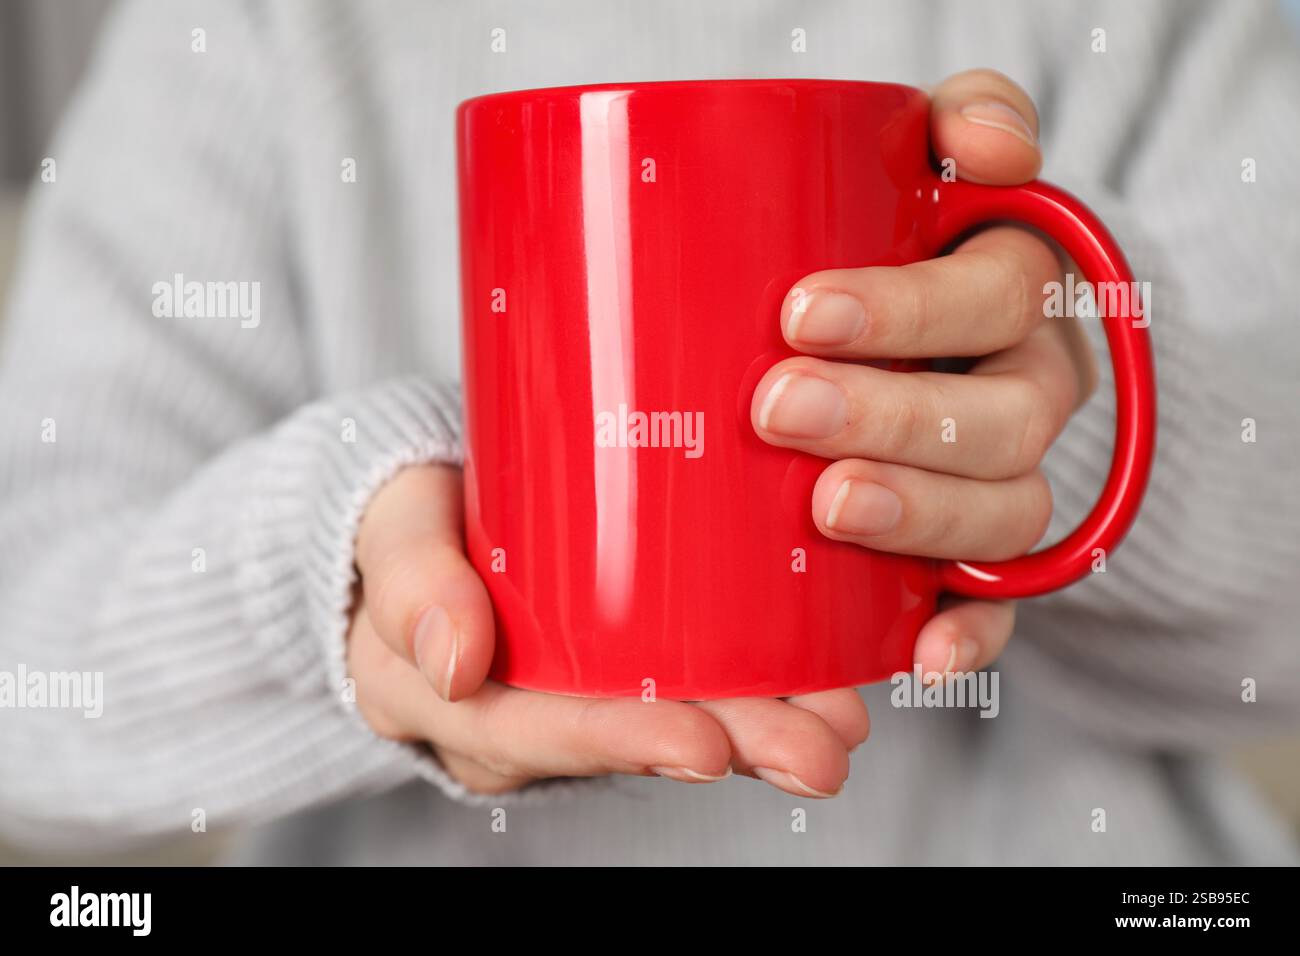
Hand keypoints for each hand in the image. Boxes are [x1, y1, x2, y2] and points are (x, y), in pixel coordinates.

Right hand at [348, 464, 867, 796]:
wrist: (417, 516)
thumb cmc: (403, 522)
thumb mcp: (391, 533)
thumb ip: (411, 584)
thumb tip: (456, 662)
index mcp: (460, 702)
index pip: (542, 733)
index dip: (623, 741)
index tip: (702, 746)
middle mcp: (528, 716)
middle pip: (632, 740)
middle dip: (733, 746)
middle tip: (818, 752)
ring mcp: (579, 689)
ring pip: (675, 716)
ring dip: (767, 722)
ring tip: (845, 723)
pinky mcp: (620, 659)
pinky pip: (690, 677)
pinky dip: (760, 676)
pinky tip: (827, 673)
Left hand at [751, 69, 1097, 677]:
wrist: (915, 340)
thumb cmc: (892, 250)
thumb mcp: (923, 166)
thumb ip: (963, 125)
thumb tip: (986, 137)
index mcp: (1013, 292)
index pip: (990, 293)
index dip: (911, 307)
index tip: (800, 313)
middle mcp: (1027, 388)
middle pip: (1002, 417)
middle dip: (893, 415)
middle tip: (781, 407)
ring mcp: (1009, 478)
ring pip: (1006, 512)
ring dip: (922, 514)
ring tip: (830, 508)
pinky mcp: (984, 557)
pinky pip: (1002, 604)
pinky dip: (971, 634)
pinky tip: (921, 651)